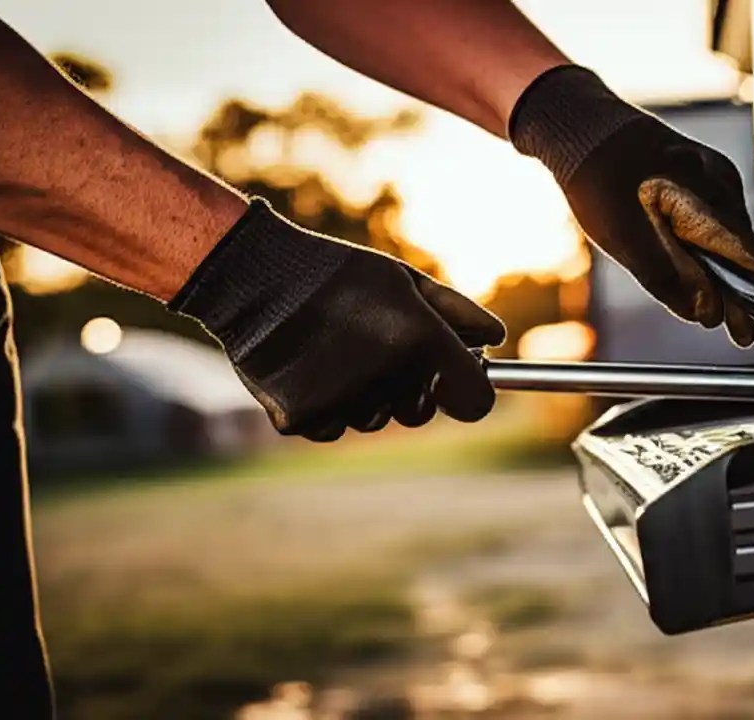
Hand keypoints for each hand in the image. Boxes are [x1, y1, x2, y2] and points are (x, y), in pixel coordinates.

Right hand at [169, 199, 504, 440]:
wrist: (256, 277)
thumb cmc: (339, 275)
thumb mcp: (404, 281)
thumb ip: (457, 312)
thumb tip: (497, 339)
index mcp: (421, 342)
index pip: (476, 401)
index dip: (470, 394)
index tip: (456, 383)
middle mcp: (387, 379)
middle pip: (419, 414)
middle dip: (408, 390)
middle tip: (378, 352)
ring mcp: (343, 403)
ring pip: (372, 419)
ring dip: (363, 395)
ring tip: (334, 349)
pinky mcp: (303, 418)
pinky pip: (331, 426)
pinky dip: (324, 404)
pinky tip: (308, 366)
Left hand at [510, 65, 753, 347]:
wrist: (579, 126)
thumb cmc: (598, 178)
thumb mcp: (626, 241)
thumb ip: (670, 279)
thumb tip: (707, 312)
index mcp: (707, 199)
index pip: (749, 258)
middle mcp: (720, 182)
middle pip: (743, 249)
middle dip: (739, 291)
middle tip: (735, 329)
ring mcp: (714, 173)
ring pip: (728, 234)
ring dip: (720, 266)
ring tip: (704, 293)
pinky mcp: (702, 170)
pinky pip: (715, 216)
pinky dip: (706, 242)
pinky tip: (685, 252)